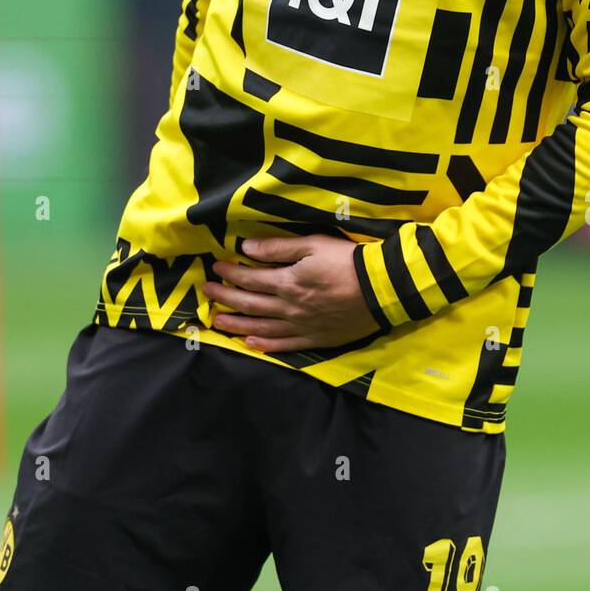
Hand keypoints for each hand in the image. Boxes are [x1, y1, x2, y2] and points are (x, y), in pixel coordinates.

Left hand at [201, 234, 379, 352]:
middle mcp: (289, 308)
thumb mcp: (313, 245)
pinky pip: (284, 345)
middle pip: (250, 304)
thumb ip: (278, 248)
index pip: (250, 278)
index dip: (230, 273)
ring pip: (261, 328)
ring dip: (237, 325)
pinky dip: (265, 345)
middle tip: (207, 293)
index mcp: (287, 283)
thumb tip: (245, 248)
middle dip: (226, 298)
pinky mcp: (315, 339)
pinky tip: (251, 344)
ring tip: (217, 322)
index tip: (215, 268)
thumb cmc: (347, 261)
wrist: (381, 289)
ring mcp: (301, 327)